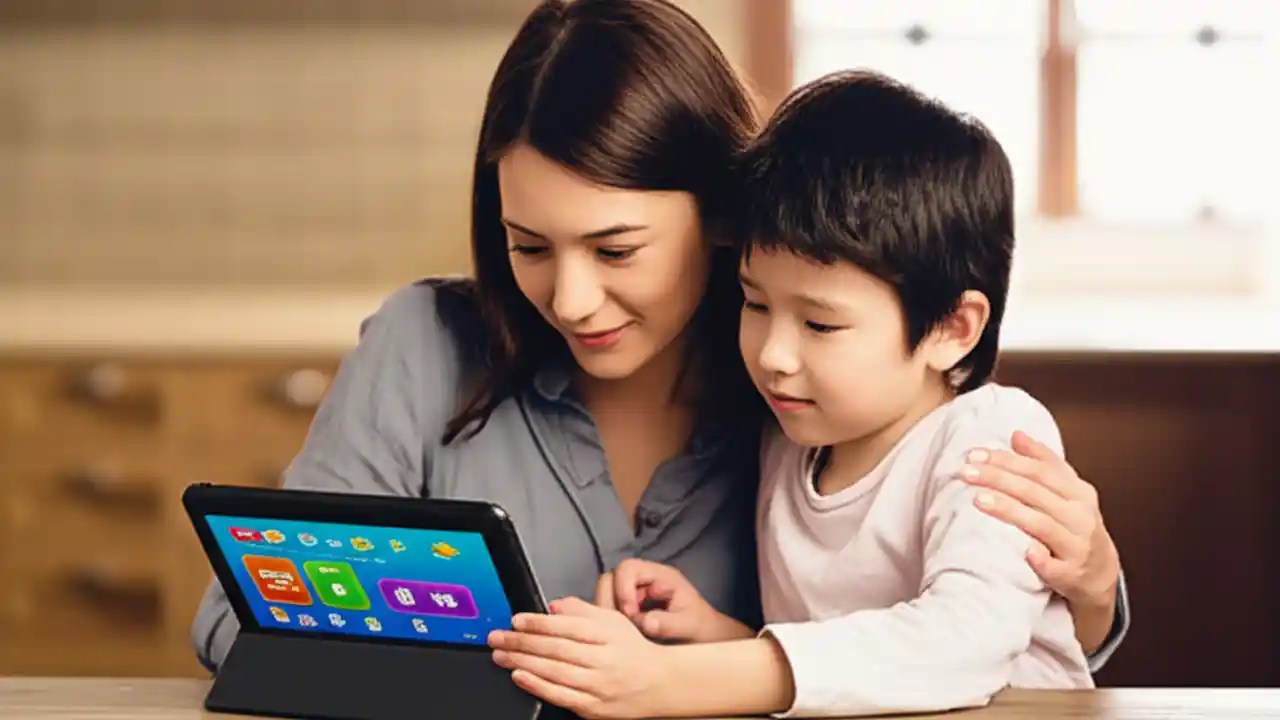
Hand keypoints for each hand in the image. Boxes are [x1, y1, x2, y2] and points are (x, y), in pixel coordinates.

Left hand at [488, 596, 670, 718]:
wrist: (661, 684)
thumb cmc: (633, 651)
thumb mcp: (614, 621)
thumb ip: (582, 610)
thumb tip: (552, 606)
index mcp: (608, 634)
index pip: (567, 626)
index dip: (538, 622)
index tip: (516, 620)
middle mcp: (603, 659)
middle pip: (556, 649)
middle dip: (521, 642)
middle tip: (498, 637)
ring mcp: (598, 685)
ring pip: (554, 672)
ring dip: (523, 662)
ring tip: (501, 654)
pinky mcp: (593, 707)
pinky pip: (560, 695)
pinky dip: (537, 686)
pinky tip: (519, 676)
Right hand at [601, 558, 751, 642]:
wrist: (705, 639)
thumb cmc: (701, 627)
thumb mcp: (690, 625)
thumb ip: (669, 623)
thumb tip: (646, 622)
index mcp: (659, 576)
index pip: (628, 568)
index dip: (623, 588)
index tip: (630, 614)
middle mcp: (641, 582)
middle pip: (609, 579)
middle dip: (610, 603)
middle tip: (621, 628)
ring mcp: (631, 596)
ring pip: (604, 597)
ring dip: (607, 615)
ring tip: (622, 635)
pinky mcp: (625, 612)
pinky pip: (606, 613)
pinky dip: (608, 624)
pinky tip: (621, 639)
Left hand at [962, 430, 1120, 651]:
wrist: (1100, 573)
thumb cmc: (1076, 525)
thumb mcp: (1068, 491)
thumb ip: (1044, 462)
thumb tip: (1016, 434)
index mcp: (1078, 493)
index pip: (1039, 470)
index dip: (1006, 460)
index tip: (974, 454)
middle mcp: (1080, 517)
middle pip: (1035, 493)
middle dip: (999, 479)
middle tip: (967, 472)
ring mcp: (1077, 546)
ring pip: (1041, 525)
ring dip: (1009, 511)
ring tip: (977, 500)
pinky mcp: (1071, 574)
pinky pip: (1054, 566)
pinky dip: (1039, 558)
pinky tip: (1022, 550)